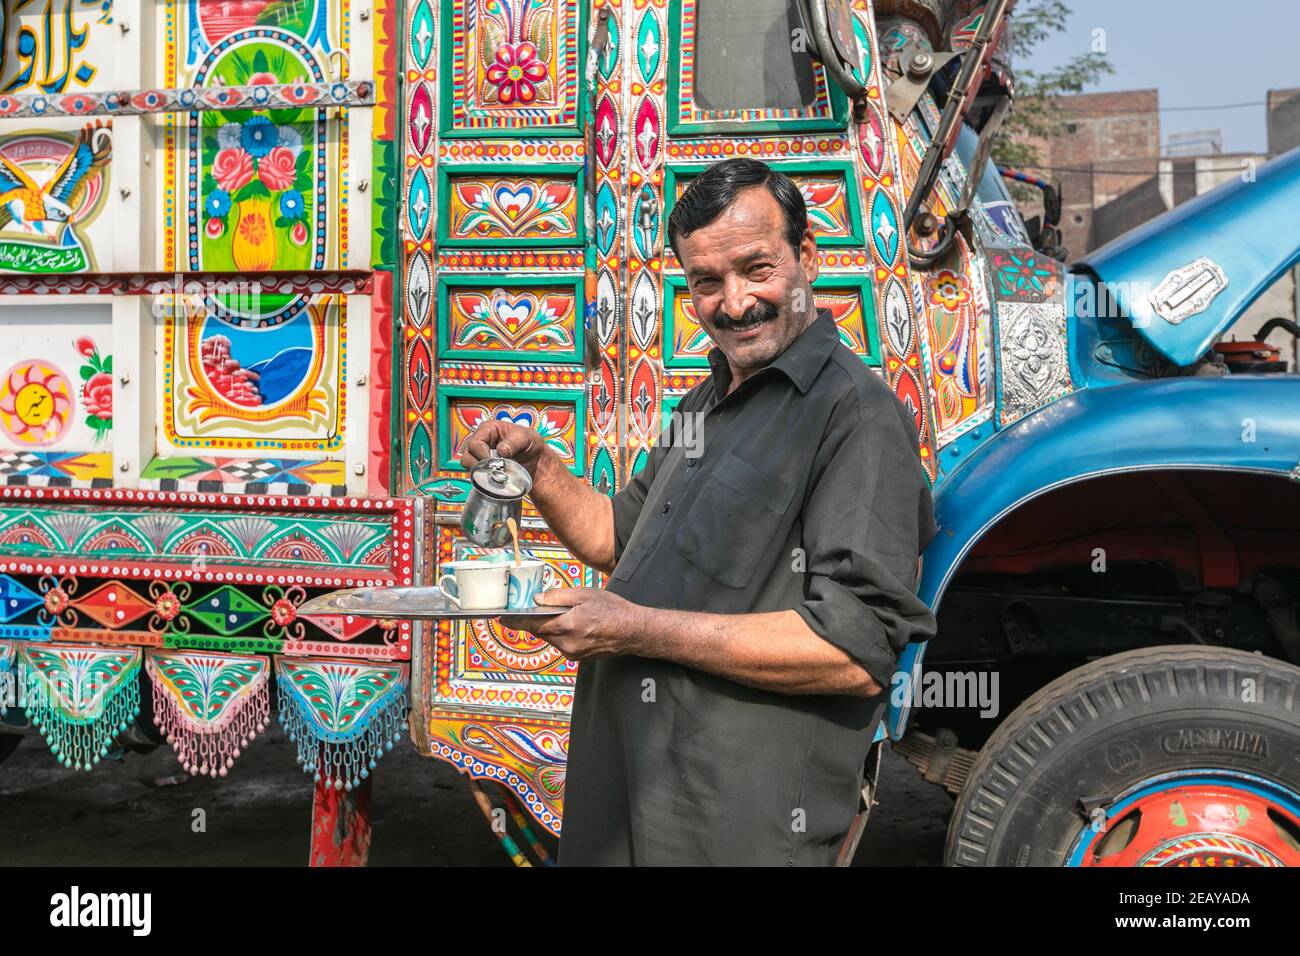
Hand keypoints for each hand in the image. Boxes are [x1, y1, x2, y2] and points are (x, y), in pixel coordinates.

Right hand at [459, 419, 549, 475]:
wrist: (535, 460)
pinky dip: (482, 477)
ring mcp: (479, 454)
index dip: (482, 454)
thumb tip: (501, 450)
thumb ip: (514, 443)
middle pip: (467, 455)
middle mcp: (480, 440)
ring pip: (467, 465)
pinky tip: (493, 476)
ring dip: (480, 471)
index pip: (475, 443)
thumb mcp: (526, 439)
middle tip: (495, 469)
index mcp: (488, 428)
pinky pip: (474, 473)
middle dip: (480, 464)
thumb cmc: (530, 444)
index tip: (494, 462)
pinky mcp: (481, 466)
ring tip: (494, 473)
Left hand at [500, 587, 645, 661]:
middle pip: (541, 631)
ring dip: (550, 627)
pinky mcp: (577, 657)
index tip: (503, 618)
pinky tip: (574, 624)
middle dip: (537, 620)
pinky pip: (561, 643)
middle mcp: (567, 643)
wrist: (633, 632)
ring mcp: (572, 652)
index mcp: (567, 625)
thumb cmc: (612, 610)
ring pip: (550, 638)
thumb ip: (558, 597)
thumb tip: (537, 599)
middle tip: (535, 607)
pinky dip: (561, 633)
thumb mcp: (585, 594)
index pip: (533, 624)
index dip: (516, 621)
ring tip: (564, 614)